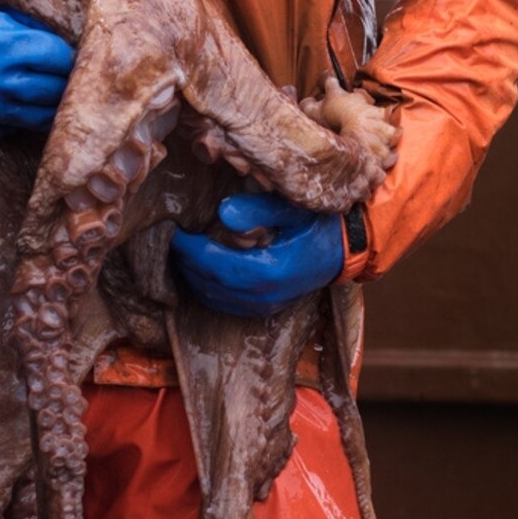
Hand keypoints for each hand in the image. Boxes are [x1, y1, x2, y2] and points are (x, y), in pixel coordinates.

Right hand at [0, 6, 74, 138]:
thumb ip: (32, 24)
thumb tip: (69, 38)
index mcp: (7, 48)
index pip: (59, 57)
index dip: (68, 55)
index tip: (68, 53)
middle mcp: (1, 82)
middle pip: (56, 89)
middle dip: (65, 81)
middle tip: (66, 74)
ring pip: (43, 117)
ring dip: (53, 105)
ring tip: (52, 92)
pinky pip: (18, 128)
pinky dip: (25, 118)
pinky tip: (23, 104)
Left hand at [171, 190, 347, 315]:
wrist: (344, 251)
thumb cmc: (318, 224)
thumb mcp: (293, 209)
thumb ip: (259, 210)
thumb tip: (223, 214)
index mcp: (270, 271)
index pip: (216, 265)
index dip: (191, 250)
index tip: (175, 232)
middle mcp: (264, 296)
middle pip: (210, 283)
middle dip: (187, 262)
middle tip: (173, 240)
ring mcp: (264, 307)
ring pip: (214, 297)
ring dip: (193, 276)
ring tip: (182, 253)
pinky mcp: (264, 309)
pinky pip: (225, 304)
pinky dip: (207, 288)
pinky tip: (201, 271)